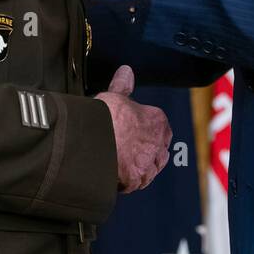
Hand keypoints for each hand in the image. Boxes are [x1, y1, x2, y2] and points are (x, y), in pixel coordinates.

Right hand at [94, 65, 171, 192]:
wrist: (94, 141)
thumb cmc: (105, 116)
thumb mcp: (114, 96)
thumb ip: (122, 85)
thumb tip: (126, 71)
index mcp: (158, 121)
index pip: (159, 128)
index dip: (144, 131)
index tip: (132, 133)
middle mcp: (158, 144)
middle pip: (157, 150)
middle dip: (145, 152)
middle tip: (125, 149)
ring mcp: (149, 164)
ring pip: (149, 169)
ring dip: (139, 167)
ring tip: (119, 163)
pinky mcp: (136, 180)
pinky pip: (135, 183)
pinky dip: (127, 181)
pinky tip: (114, 175)